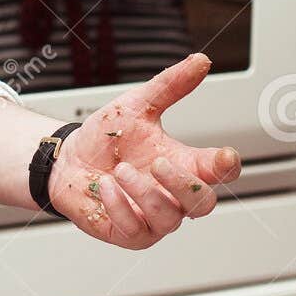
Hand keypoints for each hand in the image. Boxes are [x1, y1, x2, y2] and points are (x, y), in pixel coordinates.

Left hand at [46, 52, 240, 249]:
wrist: (68, 160)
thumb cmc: (107, 139)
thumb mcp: (138, 105)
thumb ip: (170, 85)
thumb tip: (201, 61)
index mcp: (184, 163)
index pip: (220, 171)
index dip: (227, 166)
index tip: (225, 156)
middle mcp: (174, 194)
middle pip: (203, 203)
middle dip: (184, 184)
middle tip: (159, 162)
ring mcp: (154, 218)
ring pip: (170, 218)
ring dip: (145, 193)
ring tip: (122, 170)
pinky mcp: (130, 234)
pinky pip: (135, 229)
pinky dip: (120, 207)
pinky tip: (106, 187)